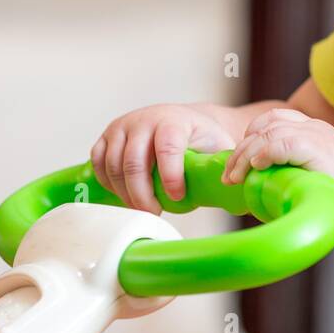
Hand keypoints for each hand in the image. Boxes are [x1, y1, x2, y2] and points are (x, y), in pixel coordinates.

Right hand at [90, 103, 235, 212]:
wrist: (183, 121)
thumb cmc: (202, 138)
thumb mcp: (218, 146)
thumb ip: (225, 164)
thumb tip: (234, 186)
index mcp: (174, 120)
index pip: (167, 147)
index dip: (170, 176)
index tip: (177, 198)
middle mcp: (144, 119)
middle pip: (133, 161)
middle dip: (142, 194)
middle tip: (153, 213)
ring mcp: (122, 126)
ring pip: (113, 165)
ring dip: (125, 192)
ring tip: (142, 207)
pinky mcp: (107, 136)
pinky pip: (98, 163)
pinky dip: (108, 183)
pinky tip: (125, 194)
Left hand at [222, 108, 333, 215]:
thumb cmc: (331, 203)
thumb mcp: (305, 177)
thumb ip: (283, 170)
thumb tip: (247, 181)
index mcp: (314, 130)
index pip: (275, 118)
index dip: (251, 135)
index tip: (239, 161)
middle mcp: (316, 128)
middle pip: (267, 124)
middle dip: (242, 148)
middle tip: (229, 175)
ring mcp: (318, 135)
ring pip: (270, 133)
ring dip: (246, 155)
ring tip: (236, 177)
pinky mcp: (318, 147)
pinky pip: (283, 143)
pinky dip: (264, 154)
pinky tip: (256, 168)